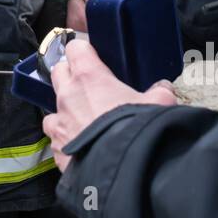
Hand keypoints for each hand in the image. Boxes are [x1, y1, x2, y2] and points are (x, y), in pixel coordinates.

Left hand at [43, 39, 177, 170]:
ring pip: (53, 107)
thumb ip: (159, 93)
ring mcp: (59, 123)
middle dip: (69, 74)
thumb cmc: (135, 131)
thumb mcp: (157, 105)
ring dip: (65, 110)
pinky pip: (56, 138)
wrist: (120, 170)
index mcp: (88, 77)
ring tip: (83, 119)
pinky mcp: (56, 149)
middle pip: (58, 72)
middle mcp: (68, 96)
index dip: (83, 50)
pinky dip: (65, 139)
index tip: (91, 56)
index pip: (75, 48)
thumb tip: (164, 90)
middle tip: (88, 85)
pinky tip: (81, 145)